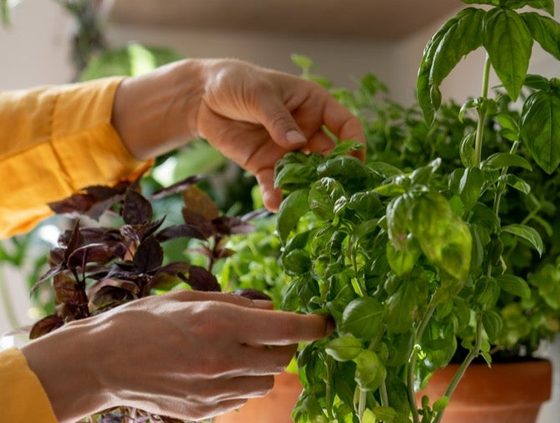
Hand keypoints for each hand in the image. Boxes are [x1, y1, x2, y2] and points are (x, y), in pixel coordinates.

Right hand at [21, 291, 329, 422]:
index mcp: (220, 324)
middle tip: (271, 334)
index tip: (325, 323)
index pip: (288, 328)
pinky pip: (241, 399)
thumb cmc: (142, 321)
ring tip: (235, 353)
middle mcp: (223, 360)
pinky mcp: (206, 411)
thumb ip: (235, 305)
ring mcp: (215, 391)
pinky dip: (239, 386)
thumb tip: (272, 308)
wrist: (102, 363)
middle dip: (284, 347)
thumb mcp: (188, 299)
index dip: (314, 326)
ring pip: (265, 385)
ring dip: (262, 369)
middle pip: (282, 360)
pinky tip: (214, 372)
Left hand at [112, 58, 364, 211]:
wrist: (202, 97)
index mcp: (313, 105)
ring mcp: (286, 150)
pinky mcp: (265, 165)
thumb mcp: (259, 94)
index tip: (357, 163)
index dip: (355, 143)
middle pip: (328, 156)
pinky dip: (275, 195)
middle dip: (333, 174)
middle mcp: (306, 130)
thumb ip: (278, 119)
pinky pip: (274, 183)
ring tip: (306, 204)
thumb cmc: (236, 82)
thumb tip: (298, 143)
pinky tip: (275, 204)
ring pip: (303, 174)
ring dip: (305, 189)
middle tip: (336, 193)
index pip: (345, 125)